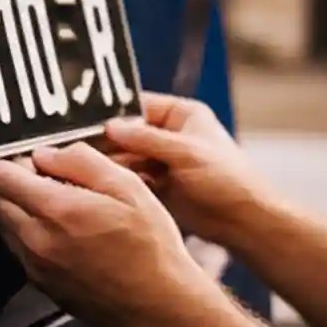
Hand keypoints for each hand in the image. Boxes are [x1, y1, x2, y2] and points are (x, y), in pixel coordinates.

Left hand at [0, 143, 216, 326]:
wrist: (159, 307)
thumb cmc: (150, 246)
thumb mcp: (128, 187)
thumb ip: (81, 162)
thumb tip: (45, 155)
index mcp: (56, 210)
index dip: (9, 160)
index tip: (28, 159)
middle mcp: (36, 240)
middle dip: (9, 183)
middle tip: (42, 179)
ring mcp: (35, 266)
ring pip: (4, 225)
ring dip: (18, 209)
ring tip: (57, 206)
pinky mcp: (41, 285)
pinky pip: (19, 249)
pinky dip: (29, 235)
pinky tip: (62, 234)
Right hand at [104, 93, 279, 246]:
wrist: (242, 221)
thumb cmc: (227, 180)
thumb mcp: (185, 152)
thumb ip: (147, 138)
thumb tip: (111, 127)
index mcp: (182, 115)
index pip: (139, 105)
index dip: (116, 114)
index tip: (89, 123)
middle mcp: (170, 135)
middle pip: (129, 132)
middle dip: (110, 142)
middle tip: (84, 149)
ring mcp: (163, 160)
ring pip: (128, 156)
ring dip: (114, 164)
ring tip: (93, 169)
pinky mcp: (159, 185)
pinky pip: (132, 178)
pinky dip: (122, 181)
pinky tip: (108, 185)